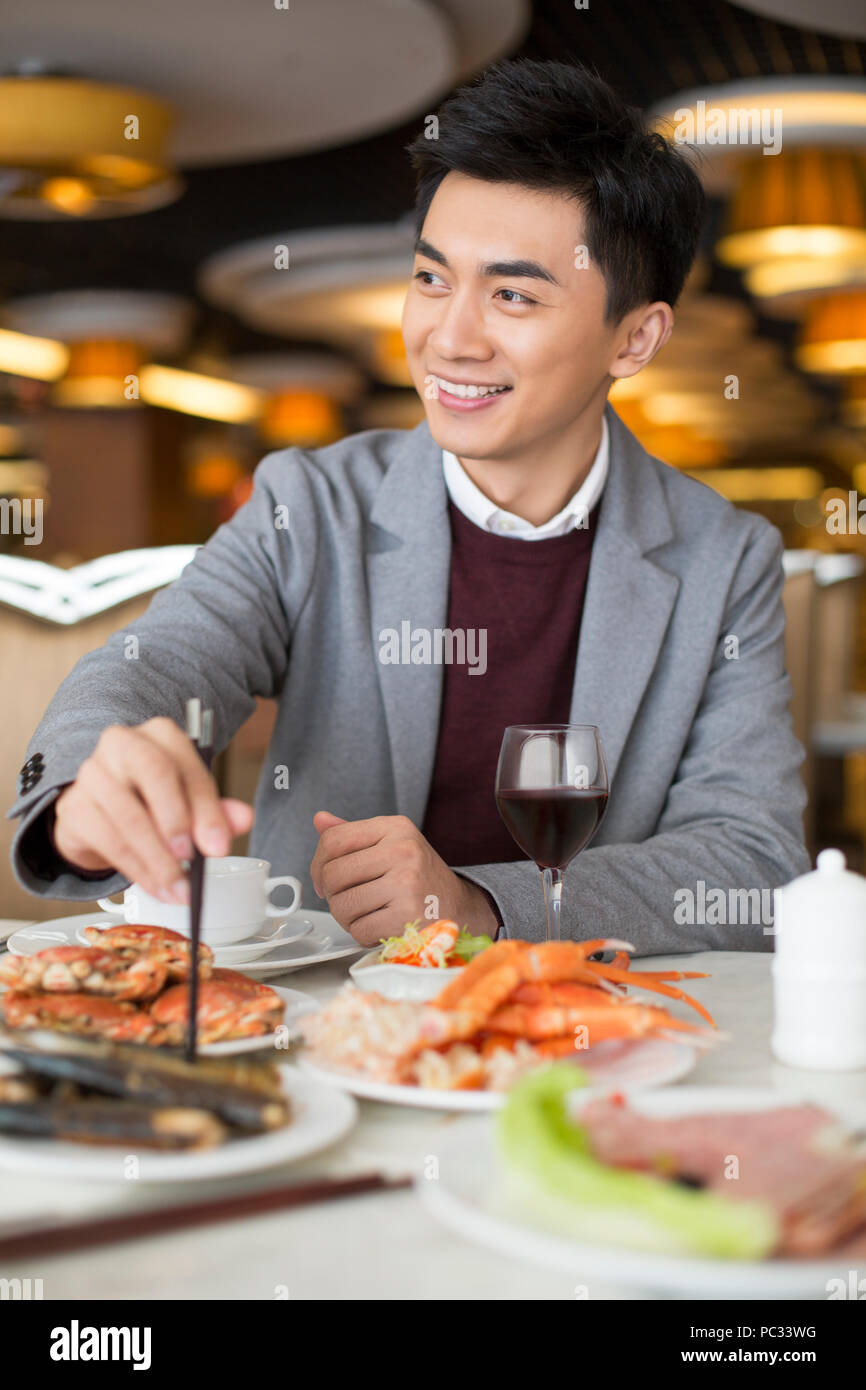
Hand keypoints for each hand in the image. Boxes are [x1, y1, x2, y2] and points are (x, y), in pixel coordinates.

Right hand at [53, 718, 253, 901]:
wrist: (101, 810)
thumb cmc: (151, 798)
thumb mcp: (189, 800)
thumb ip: (216, 809)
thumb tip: (243, 818)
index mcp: (160, 736)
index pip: (186, 764)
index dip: (206, 808)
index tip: (219, 846)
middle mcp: (123, 744)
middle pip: (154, 773)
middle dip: (176, 822)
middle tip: (191, 860)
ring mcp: (93, 773)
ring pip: (129, 817)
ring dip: (158, 860)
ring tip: (179, 887)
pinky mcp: (74, 807)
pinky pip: (108, 842)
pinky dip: (138, 871)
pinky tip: (157, 886)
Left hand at [310, 811, 496, 945]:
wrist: (460, 907)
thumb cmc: (419, 878)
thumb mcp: (391, 845)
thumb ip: (354, 835)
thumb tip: (320, 820)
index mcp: (395, 827)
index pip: (333, 840)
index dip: (318, 865)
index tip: (323, 881)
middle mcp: (402, 850)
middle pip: (333, 875)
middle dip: (333, 895)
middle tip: (351, 900)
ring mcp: (406, 883)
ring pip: (342, 906)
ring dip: (348, 918)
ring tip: (369, 913)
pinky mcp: (408, 915)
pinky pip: (359, 930)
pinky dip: (364, 934)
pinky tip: (381, 925)